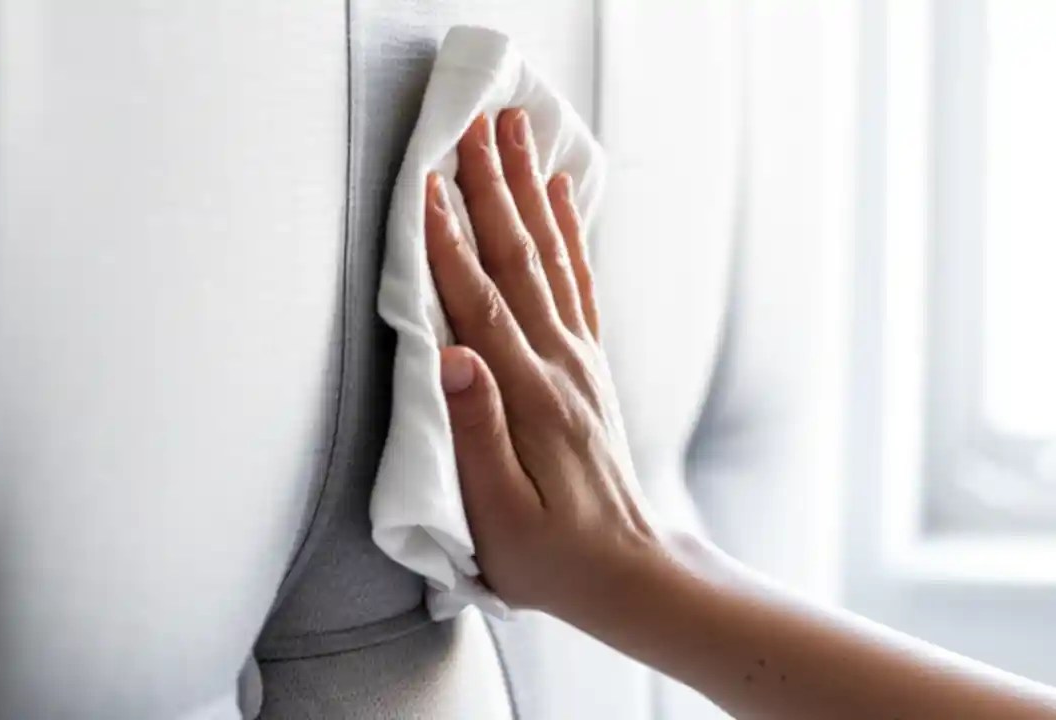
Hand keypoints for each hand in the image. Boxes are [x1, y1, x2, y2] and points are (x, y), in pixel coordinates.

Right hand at [425, 109, 661, 621]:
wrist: (631, 571)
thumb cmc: (553, 556)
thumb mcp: (501, 515)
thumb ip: (476, 433)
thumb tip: (452, 357)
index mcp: (529, 398)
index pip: (480, 304)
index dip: (447, 243)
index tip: (424, 184)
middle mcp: (560, 364)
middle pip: (519, 260)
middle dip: (493, 188)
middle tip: (474, 123)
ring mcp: (580, 359)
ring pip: (550, 257)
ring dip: (530, 191)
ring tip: (516, 132)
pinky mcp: (589, 364)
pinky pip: (578, 281)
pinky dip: (568, 231)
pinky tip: (560, 194)